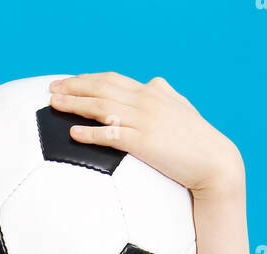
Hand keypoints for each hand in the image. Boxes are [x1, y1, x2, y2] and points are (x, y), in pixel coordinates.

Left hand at [48, 72, 243, 197]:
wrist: (215, 161)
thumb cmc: (198, 141)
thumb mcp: (182, 109)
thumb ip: (165, 96)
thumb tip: (155, 84)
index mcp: (153, 91)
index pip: (113, 79)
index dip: (88, 78)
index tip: (70, 81)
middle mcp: (146, 100)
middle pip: (102, 88)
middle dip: (74, 86)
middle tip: (52, 88)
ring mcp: (144, 120)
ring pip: (102, 106)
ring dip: (75, 104)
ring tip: (54, 103)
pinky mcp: (144, 142)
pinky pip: (111, 134)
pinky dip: (91, 132)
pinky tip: (73, 133)